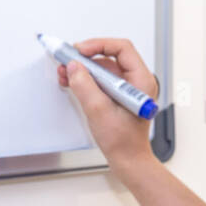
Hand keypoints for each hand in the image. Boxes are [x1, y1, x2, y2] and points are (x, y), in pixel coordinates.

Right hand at [56, 37, 159, 170]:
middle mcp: (135, 81)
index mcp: (141, 81)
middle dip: (85, 57)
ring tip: (64, 72)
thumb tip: (74, 67)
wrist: (128, 161)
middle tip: (67, 59)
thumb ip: (84, 86)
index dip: (98, 45)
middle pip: (109, 56)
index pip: (121, 48)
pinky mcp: (116, 95)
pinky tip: (70, 81)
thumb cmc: (124, 142)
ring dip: (82, 68)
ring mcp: (125, 88)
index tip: (80, 50)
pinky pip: (100, 79)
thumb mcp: (99, 112)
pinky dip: (85, 78)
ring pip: (102, 67)